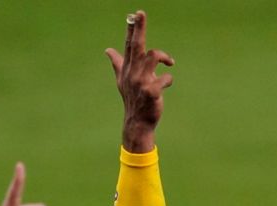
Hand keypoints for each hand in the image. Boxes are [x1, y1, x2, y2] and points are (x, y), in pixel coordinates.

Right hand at [105, 10, 174, 151]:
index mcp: (127, 68)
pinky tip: (166, 84)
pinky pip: (165, 78)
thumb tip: (107, 50)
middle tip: (141, 12)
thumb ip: (117, 63)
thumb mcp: (122, 80)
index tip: (135, 14)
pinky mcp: (151, 92)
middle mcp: (132, 73)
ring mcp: (141, 82)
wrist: (137, 122)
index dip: (132, 29)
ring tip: (169, 63)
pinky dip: (168, 79)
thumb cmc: (132, 100)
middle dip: (139, 28)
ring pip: (153, 56)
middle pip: (137, 45)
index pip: (128, 45)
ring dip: (165, 57)